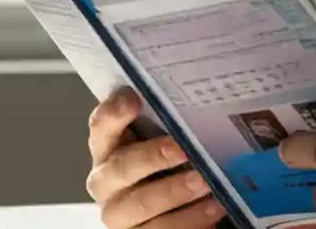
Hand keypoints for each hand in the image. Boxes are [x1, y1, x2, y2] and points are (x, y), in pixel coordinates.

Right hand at [85, 87, 227, 227]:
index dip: (114, 112)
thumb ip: (169, 121)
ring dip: (176, 192)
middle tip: (183, 150)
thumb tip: (198, 100)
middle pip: (121, 167)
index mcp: (108, 148)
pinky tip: (215, 207)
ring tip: (207, 183)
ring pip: (141, 204)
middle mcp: (105, 181)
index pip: (101, 126)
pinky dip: (191, 218)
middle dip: (153, 157)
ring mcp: (118, 213)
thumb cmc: (169, 164)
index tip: (134, 99)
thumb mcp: (165, 139)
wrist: (171, 206)